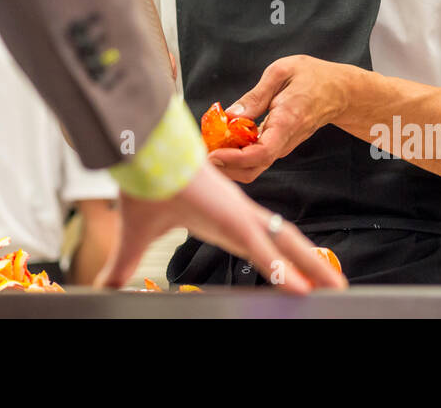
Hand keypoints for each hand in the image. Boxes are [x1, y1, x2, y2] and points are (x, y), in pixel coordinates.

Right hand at [96, 161, 346, 291]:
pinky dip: (281, 268)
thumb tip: (104, 290)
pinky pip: (260, 248)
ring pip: (283, 246)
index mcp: (223, 221)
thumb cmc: (140, 182)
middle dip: (311, 265)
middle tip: (337, 285)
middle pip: (283, 244)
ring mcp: (238, 216)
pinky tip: (301, 288)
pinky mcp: (230, 218)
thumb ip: (123, 265)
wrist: (136, 150)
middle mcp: (238, 217)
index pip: (261, 245)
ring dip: (311, 269)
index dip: (283, 262)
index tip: (301, 280)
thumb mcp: (134, 238)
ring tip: (337, 288)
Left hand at [209, 55, 354, 183]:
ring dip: (227, 162)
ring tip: (206, 143)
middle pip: (252, 169)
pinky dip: (235, 154)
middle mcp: (284, 140)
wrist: (340, 91)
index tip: (212, 153)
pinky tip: (221, 139)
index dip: (233, 159)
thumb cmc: (313, 77)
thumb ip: (256, 94)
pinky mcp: (278, 145)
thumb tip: (231, 114)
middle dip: (223, 167)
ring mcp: (282, 145)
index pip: (260, 153)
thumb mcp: (282, 72)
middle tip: (199, 151)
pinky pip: (255, 157)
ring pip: (252, 167)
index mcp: (287, 121)